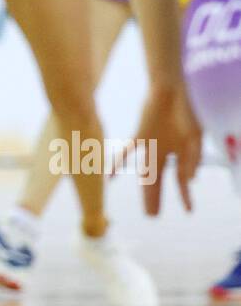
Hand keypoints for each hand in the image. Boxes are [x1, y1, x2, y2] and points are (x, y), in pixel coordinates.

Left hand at [121, 80, 201, 214]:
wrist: (169, 90)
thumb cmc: (184, 111)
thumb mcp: (195, 137)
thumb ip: (194, 158)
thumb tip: (190, 179)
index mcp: (181, 152)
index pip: (181, 180)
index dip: (184, 195)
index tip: (188, 211)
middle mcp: (165, 152)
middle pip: (159, 181)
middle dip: (156, 198)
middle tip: (152, 216)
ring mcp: (152, 146)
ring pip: (146, 174)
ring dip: (145, 192)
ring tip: (143, 208)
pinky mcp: (140, 137)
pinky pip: (127, 153)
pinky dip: (119, 164)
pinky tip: (110, 177)